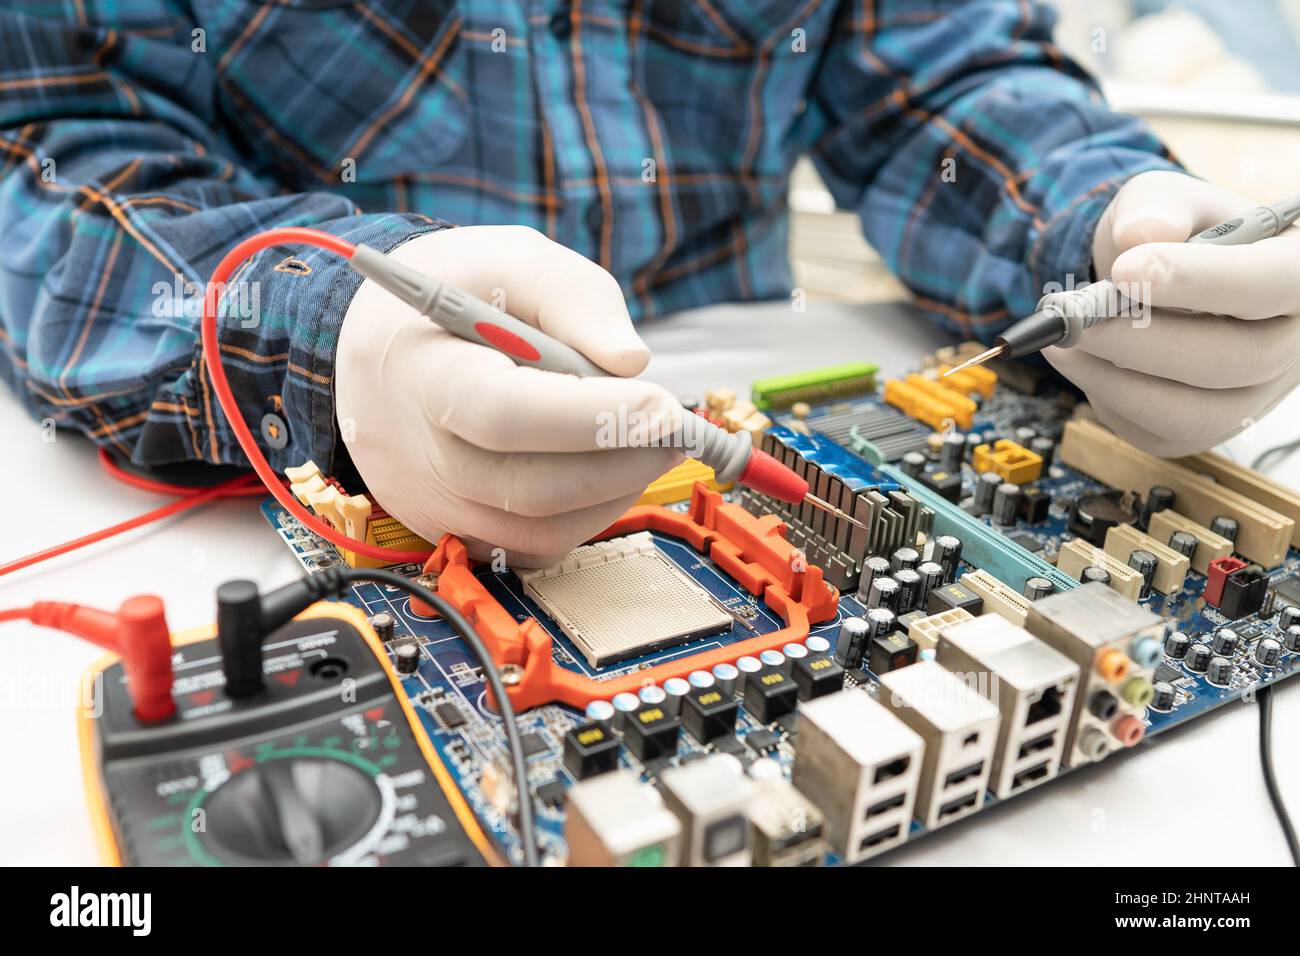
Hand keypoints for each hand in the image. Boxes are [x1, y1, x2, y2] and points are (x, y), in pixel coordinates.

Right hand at [335, 226, 682, 566]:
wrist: (383, 344)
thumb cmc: (457, 296)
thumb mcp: (513, 260)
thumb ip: (573, 299)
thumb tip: (631, 360)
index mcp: (426, 374)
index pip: (505, 414)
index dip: (591, 418)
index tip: (660, 405)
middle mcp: (423, 453)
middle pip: (530, 487)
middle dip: (622, 461)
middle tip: (675, 427)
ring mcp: (437, 503)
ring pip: (540, 530)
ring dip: (614, 493)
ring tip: (648, 445)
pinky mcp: (458, 530)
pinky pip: (534, 549)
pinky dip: (585, 519)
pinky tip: (606, 473)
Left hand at [1045, 170, 1299, 456]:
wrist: (1156, 279)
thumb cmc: (1175, 237)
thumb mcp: (1164, 200)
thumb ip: (1154, 207)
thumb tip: (1139, 236)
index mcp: (1295, 273)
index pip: (1271, 283)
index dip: (1201, 281)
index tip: (1126, 271)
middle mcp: (1289, 342)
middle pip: (1234, 360)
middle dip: (1143, 341)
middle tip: (1078, 318)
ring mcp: (1253, 395)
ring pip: (1196, 412)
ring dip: (1117, 380)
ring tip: (1065, 342)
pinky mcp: (1204, 427)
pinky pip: (1159, 433)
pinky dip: (1109, 400)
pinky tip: (1084, 363)